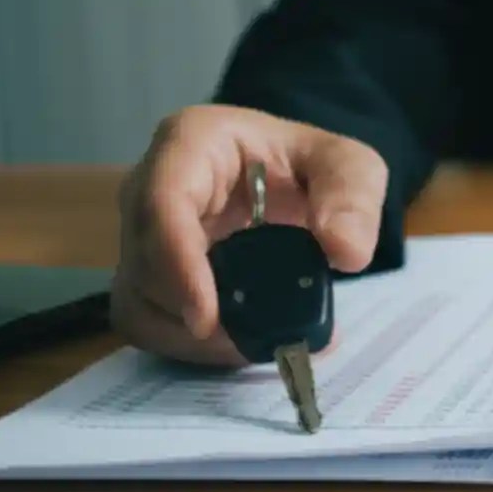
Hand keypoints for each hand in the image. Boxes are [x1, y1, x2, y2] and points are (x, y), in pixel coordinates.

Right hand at [110, 104, 386, 365]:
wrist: (285, 183)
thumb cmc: (306, 164)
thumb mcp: (347, 165)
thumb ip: (353, 197)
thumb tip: (345, 252)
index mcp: (190, 143)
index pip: (162, 201)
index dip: (176, 262)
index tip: (206, 317)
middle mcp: (149, 188)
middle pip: (143, 262)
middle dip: (194, 311)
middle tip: (258, 341)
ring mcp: (142, 237)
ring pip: (138, 302)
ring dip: (193, 339)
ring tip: (260, 344)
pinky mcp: (147, 278)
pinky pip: (149, 323)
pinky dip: (191, 348)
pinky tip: (242, 346)